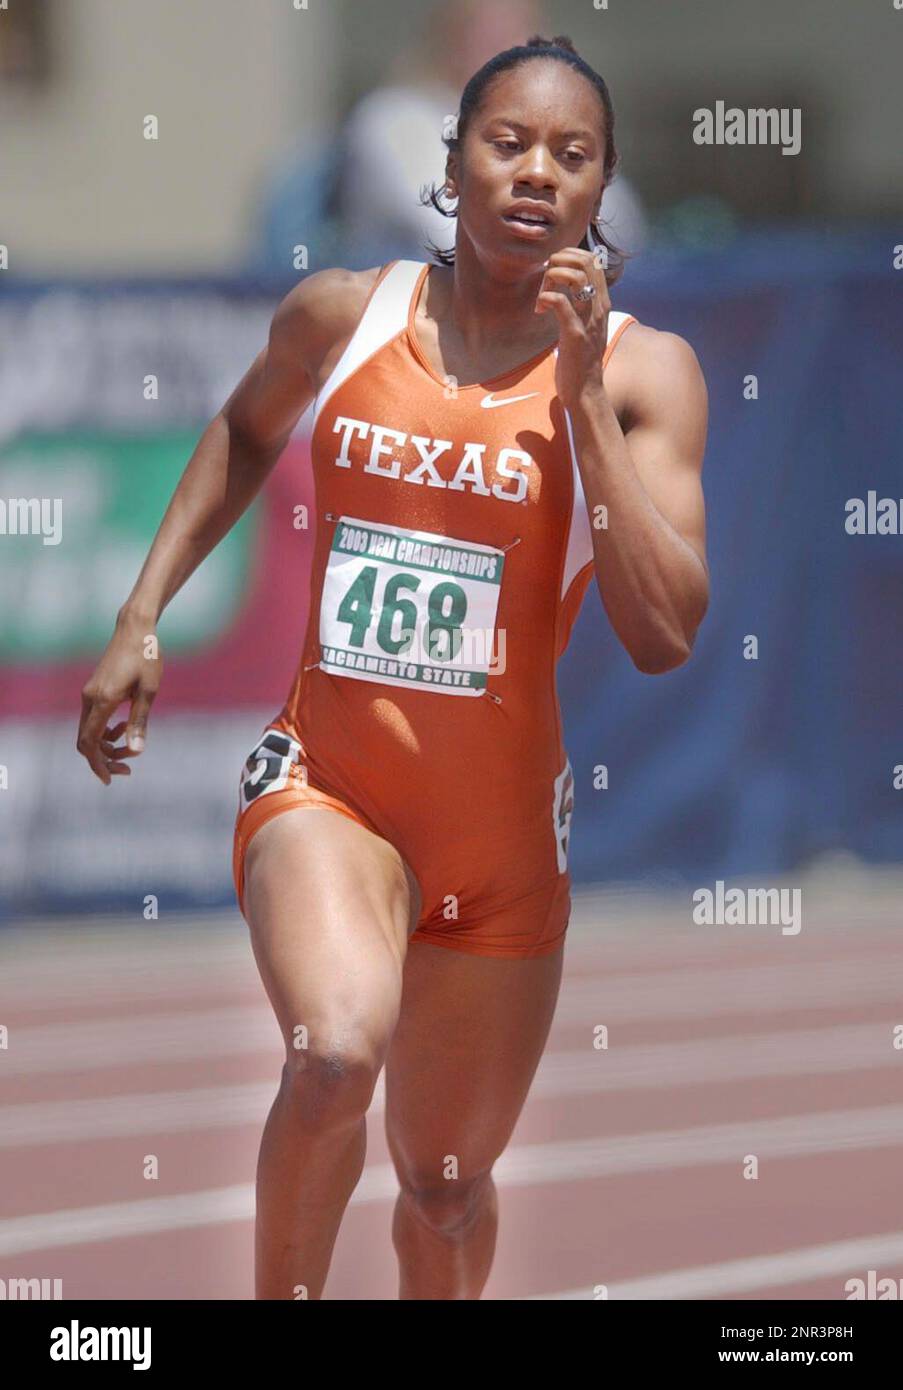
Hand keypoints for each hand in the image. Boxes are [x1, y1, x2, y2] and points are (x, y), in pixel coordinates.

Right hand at [77, 610, 162, 784]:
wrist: (135, 629)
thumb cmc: (146, 657)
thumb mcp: (149, 690)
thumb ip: (140, 721)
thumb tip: (136, 750)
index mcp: (102, 700)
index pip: (90, 742)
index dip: (97, 764)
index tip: (110, 779)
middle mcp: (90, 698)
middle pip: (86, 741)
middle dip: (104, 759)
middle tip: (128, 769)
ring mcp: (89, 694)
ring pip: (89, 731)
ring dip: (106, 746)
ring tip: (131, 751)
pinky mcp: (94, 690)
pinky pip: (93, 720)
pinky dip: (105, 731)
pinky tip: (124, 727)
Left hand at [535, 247, 610, 410]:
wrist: (585, 390)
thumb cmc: (580, 359)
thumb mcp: (585, 325)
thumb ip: (580, 305)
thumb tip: (562, 287)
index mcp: (602, 302)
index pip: (593, 260)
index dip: (569, 257)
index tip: (553, 273)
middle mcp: (599, 306)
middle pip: (586, 261)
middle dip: (560, 261)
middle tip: (546, 280)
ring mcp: (589, 319)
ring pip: (576, 276)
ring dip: (553, 277)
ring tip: (543, 294)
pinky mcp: (575, 334)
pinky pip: (561, 303)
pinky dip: (546, 298)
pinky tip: (540, 309)